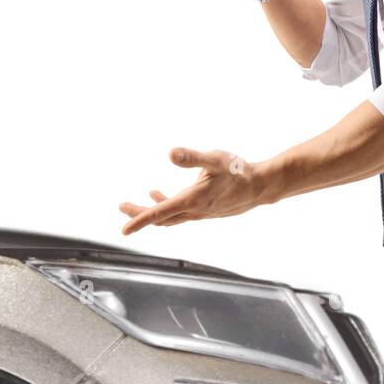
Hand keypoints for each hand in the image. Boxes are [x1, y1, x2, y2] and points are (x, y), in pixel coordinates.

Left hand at [118, 146, 270, 235]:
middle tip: (122, 207)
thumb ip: (192, 157)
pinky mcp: (206, 211)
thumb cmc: (239, 171)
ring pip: (170, 218)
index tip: (124, 230)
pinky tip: (160, 194)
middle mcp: (195, 211)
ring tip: (141, 201)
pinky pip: (180, 214)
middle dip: (140, 214)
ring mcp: (200, 213)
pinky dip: (167, 207)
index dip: (139, 220)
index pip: (160, 213)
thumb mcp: (215, 159)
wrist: (261, 187)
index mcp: (193, 200)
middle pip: (161, 218)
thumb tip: (170, 153)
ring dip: (153, 211)